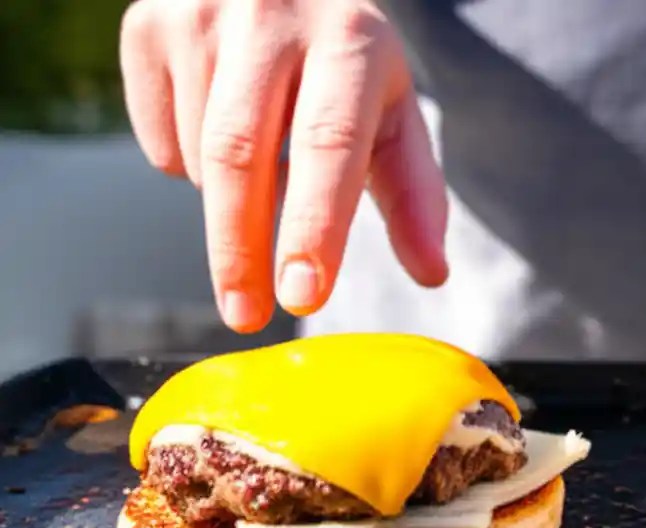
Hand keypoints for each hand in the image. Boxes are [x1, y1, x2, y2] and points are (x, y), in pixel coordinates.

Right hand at [121, 0, 448, 331]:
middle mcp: (271, 17)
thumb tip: (432, 274)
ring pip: (198, 154)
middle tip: (246, 316)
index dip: (314, 224)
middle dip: (240, 249)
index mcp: (350, 40)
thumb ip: (414, 194)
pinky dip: (188, 165)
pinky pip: (159, 137)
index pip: (328, 144)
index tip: (303, 294)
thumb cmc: (346, 61)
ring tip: (264, 179)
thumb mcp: (392, 113)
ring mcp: (201, 15)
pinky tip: (220, 136)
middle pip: (241, 156)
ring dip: (227, 200)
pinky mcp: (149, 25)